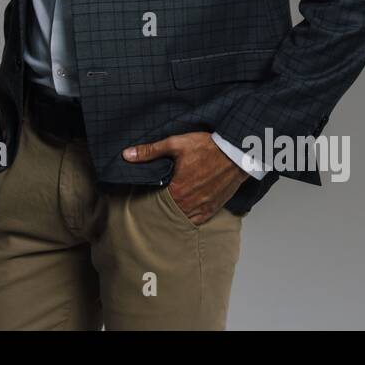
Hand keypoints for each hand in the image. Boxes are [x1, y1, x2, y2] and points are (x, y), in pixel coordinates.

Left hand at [123, 132, 248, 225]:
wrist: (236, 153)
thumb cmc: (208, 147)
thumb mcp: (176, 144)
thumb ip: (150, 151)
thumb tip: (127, 155)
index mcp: (177, 191)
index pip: (155, 204)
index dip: (147, 201)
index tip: (142, 199)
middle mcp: (189, 204)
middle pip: (168, 214)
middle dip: (160, 210)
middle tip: (152, 207)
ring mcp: (203, 208)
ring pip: (182, 219)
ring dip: (174, 215)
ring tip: (167, 210)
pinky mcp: (213, 209)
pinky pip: (197, 221)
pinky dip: (189, 218)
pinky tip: (183, 212)